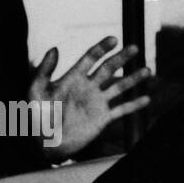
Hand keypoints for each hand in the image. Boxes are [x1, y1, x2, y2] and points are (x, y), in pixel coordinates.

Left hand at [28, 36, 151, 159]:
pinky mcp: (103, 118)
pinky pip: (121, 109)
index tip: (114, 39)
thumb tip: (54, 47)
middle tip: (135, 47)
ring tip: (147, 70)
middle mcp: (87, 87)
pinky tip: (147, 99)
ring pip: (119, 87)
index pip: (90, 58)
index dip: (102, 48)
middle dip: (122, 58)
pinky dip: (134, 105)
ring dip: (133, 79)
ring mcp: (97, 102)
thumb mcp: (36, 91)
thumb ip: (45, 70)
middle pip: (108, 68)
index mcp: (72, 78)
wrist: (44, 143)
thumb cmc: (36, 117)